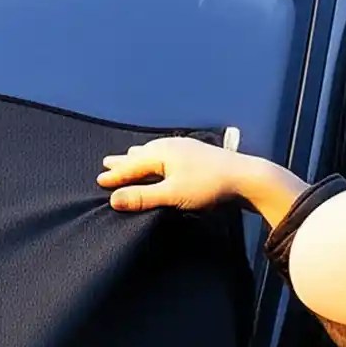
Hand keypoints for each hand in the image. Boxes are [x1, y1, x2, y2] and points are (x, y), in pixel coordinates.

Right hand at [97, 136, 308, 227]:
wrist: (247, 177)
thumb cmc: (208, 186)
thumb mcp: (172, 195)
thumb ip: (142, 197)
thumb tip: (113, 200)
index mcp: (161, 153)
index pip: (131, 166)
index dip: (115, 175)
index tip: (98, 181)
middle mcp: (171, 146)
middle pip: (141, 155)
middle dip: (124, 161)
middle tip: (107, 162)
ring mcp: (186, 148)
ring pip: (155, 152)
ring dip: (140, 157)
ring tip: (131, 156)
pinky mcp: (198, 154)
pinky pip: (167, 153)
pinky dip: (156, 157)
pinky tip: (163, 159)